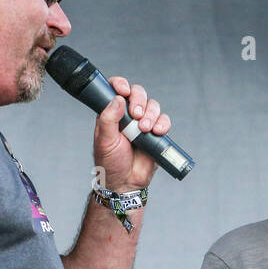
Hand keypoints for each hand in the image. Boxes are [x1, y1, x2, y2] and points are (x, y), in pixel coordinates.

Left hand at [92, 76, 172, 191]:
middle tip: (136, 115)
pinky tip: (156, 132)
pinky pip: (164, 121)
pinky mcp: (156, 134)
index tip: (123, 90)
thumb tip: (118, 99)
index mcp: (112, 113)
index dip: (121, 85)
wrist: (125, 183)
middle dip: (139, 100)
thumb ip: (108, 118)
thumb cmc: (110, 163)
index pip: (116, 90)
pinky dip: (163, 123)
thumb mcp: (104, 140)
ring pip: (153, 106)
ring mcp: (143, 124)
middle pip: (138, 93)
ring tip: (145, 129)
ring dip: (151, 114)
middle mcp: (128, 115)